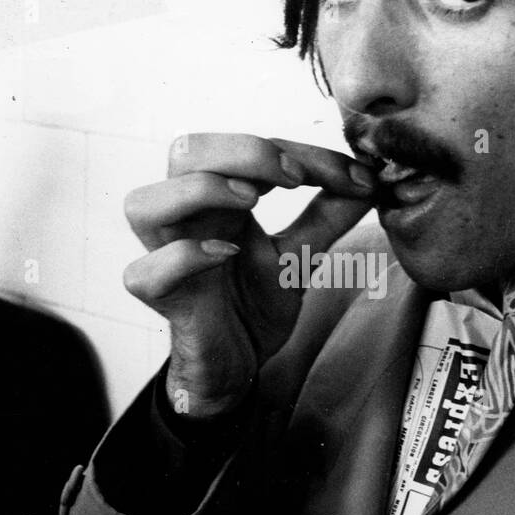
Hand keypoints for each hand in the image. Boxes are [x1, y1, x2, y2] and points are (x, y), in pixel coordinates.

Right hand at [122, 133, 376, 416]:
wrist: (238, 365)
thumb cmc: (253, 304)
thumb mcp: (301, 254)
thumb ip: (328, 216)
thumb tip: (368, 179)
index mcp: (217, 198)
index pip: (247, 149)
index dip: (303, 153)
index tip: (355, 177)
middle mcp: (186, 218)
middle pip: (185, 152)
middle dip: (244, 152)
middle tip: (295, 177)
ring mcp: (166, 256)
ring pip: (145, 203)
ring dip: (201, 190)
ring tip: (252, 201)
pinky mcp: (161, 299)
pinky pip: (148, 271)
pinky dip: (185, 257)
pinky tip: (227, 254)